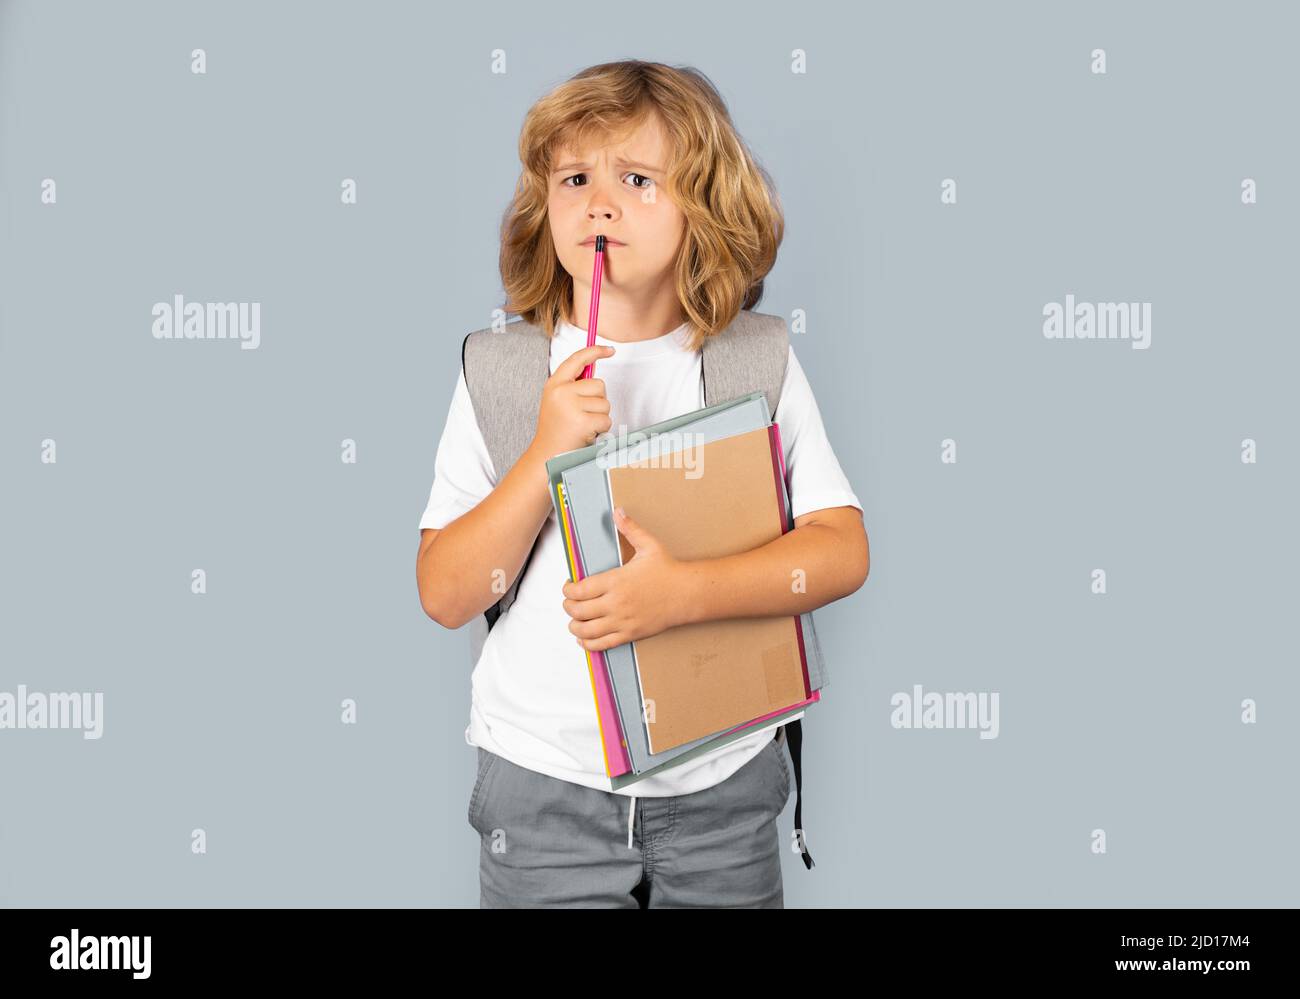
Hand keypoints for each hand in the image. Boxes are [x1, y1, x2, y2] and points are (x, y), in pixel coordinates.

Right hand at [530, 344, 615, 458]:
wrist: (548, 454)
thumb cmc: (556, 427)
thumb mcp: (557, 400)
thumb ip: (573, 384)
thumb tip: (594, 365)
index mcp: (555, 384)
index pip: (577, 359)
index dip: (595, 351)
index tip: (609, 350)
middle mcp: (561, 392)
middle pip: (599, 384)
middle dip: (598, 400)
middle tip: (582, 414)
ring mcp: (571, 406)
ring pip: (605, 403)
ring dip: (599, 416)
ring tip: (583, 424)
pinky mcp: (582, 422)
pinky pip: (606, 419)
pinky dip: (601, 428)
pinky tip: (587, 432)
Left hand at [562, 507, 687, 651]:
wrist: (687, 594)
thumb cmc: (669, 571)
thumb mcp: (649, 545)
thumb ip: (630, 529)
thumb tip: (617, 511)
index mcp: (616, 581)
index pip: (579, 590)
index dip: (567, 590)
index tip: (568, 586)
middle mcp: (616, 603)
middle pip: (577, 611)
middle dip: (567, 606)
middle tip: (569, 602)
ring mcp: (622, 621)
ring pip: (585, 630)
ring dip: (574, 626)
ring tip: (574, 620)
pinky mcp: (629, 634)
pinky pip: (601, 644)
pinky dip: (587, 643)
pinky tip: (583, 638)